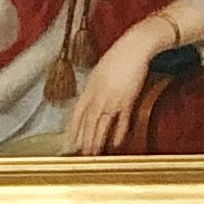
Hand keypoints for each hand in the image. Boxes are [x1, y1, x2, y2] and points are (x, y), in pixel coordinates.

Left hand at [68, 22, 168, 156]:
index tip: (69, 141)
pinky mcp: (128, 100)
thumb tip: (88, 102)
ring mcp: (113, 99)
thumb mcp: (98, 73)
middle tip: (82, 154)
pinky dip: (119, 132)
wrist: (134, 49)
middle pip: (89, 122)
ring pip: (103, 124)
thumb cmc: (116, 58)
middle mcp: (99, 96)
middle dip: (85, 139)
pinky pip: (122, 120)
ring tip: (94, 153)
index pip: (77, 113)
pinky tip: (116, 143)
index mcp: (89, 88)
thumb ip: (92, 89)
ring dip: (98, 140)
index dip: (73, 129)